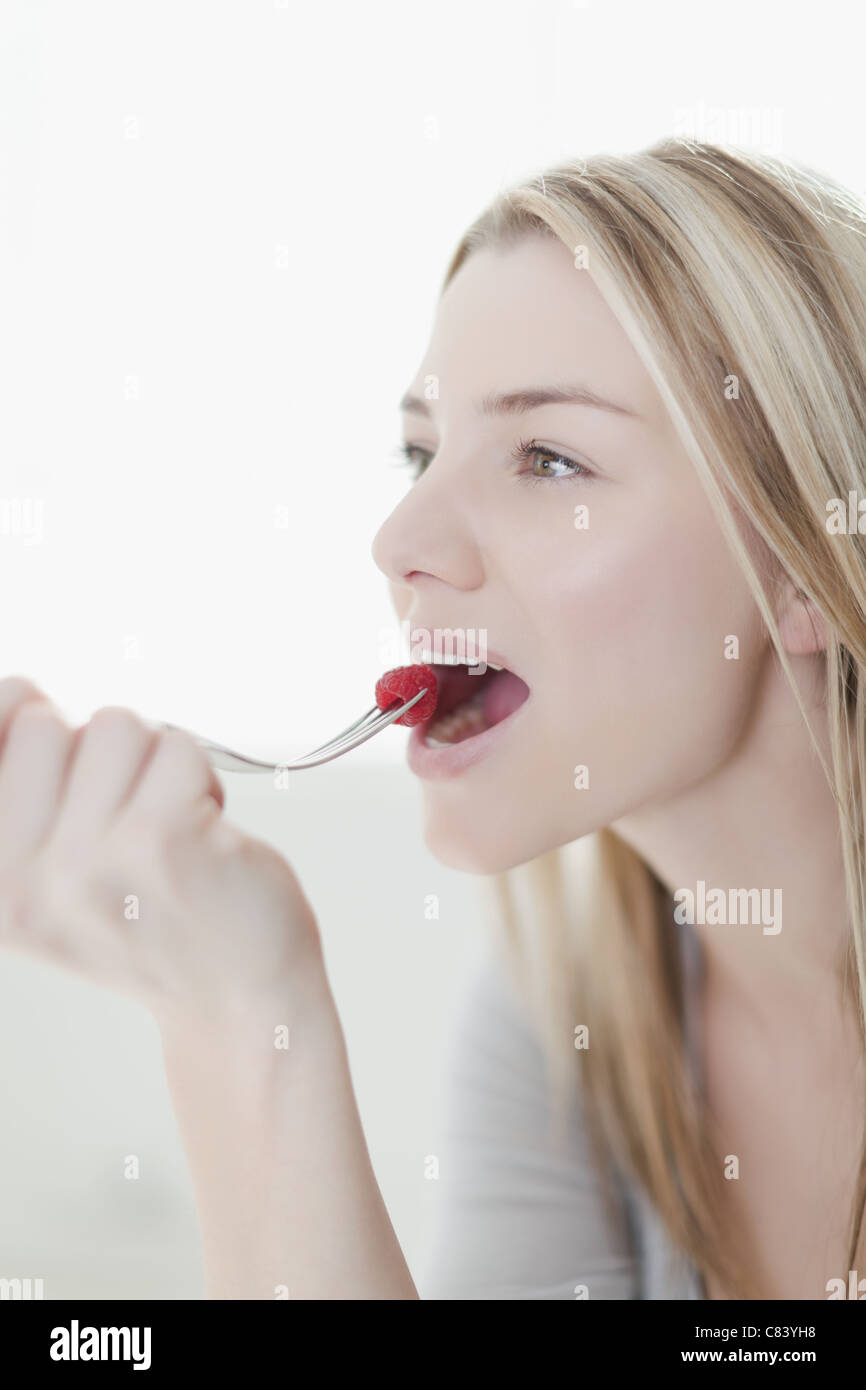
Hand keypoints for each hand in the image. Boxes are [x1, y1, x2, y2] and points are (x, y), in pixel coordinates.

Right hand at [0, 677, 323, 1026]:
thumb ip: (18, 793)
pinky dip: (199, 779)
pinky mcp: (159, 840)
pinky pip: (175, 747)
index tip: (54, 746)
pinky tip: (200, 835)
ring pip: (113, 725)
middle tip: (125, 815)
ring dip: (154, 764)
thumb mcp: (48, 878)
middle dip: (98, 751)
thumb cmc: (149, 919)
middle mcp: (14, 879)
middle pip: (40, 720)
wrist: (233, 996)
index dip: (17, 711)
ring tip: (165, 825)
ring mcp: (85, 861)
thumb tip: (18, 687)